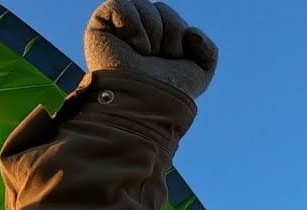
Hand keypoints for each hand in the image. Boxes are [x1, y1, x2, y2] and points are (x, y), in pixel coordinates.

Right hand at [84, 0, 218, 99]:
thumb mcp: (200, 72)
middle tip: (157, 59)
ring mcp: (117, 30)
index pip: (170, 16)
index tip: (171, 60)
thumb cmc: (169, 92)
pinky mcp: (99, 27)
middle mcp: (137, 35)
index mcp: (156, 42)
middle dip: (168, 33)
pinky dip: (131, 24)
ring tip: (143, 55)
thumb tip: (190, 33)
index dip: (177, 35)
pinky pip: (120, 4)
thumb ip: (207, 49)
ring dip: (152, 32)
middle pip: (161, 8)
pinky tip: (131, 46)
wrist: (146, 101)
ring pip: (143, 4)